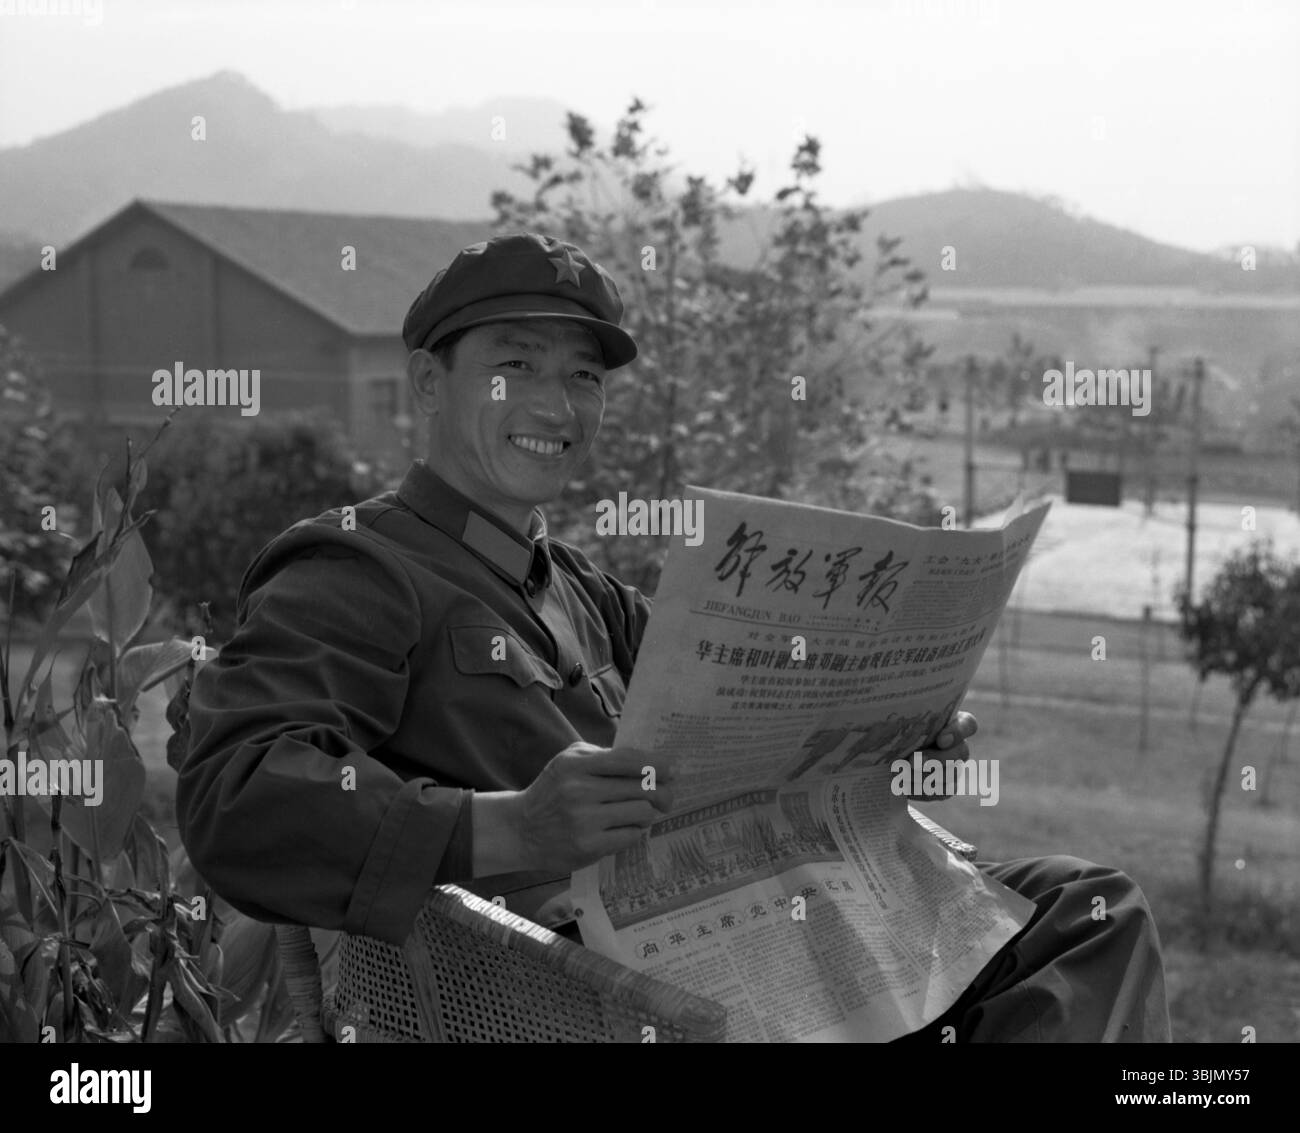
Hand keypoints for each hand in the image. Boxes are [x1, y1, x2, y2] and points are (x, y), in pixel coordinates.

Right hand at [475, 743, 675, 874]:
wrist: (521, 829)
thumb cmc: (553, 790)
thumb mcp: (569, 760)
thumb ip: (604, 756)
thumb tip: (651, 761)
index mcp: (577, 764)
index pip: (629, 760)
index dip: (657, 764)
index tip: (672, 770)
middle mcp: (580, 791)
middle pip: (643, 787)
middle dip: (662, 792)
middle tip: (667, 796)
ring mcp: (584, 821)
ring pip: (642, 812)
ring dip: (647, 812)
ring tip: (641, 812)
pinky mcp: (588, 847)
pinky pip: (631, 835)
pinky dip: (635, 830)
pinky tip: (626, 827)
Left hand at [904, 710, 976, 801]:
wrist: (892, 756)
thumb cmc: (899, 732)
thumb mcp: (902, 723)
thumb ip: (906, 722)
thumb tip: (897, 722)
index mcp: (952, 723)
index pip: (968, 724)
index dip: (958, 732)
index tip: (941, 740)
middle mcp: (959, 745)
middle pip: (960, 752)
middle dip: (935, 758)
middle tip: (912, 761)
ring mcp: (956, 767)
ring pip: (951, 774)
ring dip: (925, 776)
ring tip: (901, 774)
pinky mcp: (947, 787)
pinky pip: (942, 792)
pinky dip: (922, 790)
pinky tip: (904, 786)